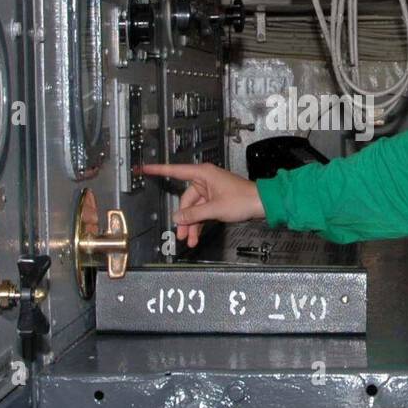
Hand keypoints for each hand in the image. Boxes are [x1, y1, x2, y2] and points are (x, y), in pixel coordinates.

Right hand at [140, 162, 265, 247]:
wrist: (262, 204)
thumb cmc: (243, 199)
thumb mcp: (215, 209)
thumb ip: (194, 214)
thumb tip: (178, 218)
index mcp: (203, 174)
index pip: (176, 171)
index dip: (159, 170)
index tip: (145, 168)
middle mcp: (205, 180)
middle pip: (185, 200)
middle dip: (184, 219)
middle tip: (181, 234)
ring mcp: (210, 191)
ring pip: (194, 209)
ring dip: (191, 224)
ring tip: (190, 239)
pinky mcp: (216, 200)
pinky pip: (202, 211)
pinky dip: (199, 223)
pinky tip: (196, 235)